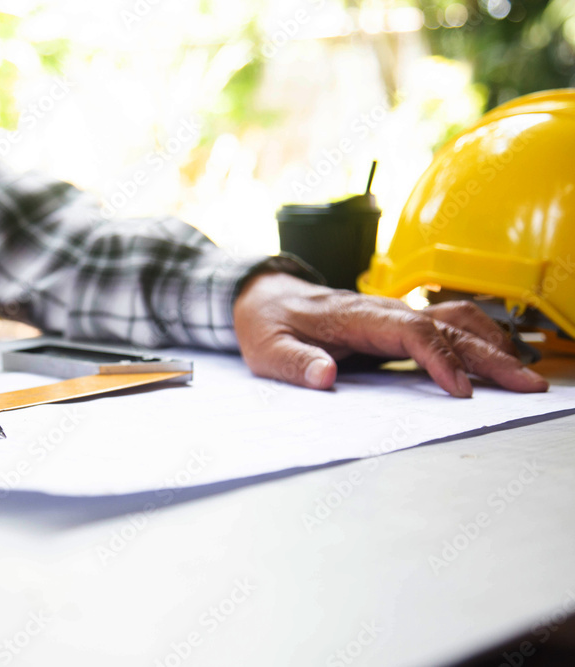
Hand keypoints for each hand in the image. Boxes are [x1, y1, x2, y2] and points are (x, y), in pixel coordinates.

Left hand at [232, 272, 547, 395]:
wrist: (264, 297)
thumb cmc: (268, 323)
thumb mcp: (268, 348)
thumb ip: (294, 363)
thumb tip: (324, 376)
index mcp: (355, 316)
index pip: (411, 331)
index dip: (440, 359)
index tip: (462, 390)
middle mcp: (383, 310)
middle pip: (448, 326)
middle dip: (489, 355)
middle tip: (527, 384)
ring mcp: (393, 314)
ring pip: (456, 320)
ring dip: (492, 344)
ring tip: (525, 373)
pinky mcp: (397, 323)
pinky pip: (447, 325)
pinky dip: (478, 339)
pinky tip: (498, 358)